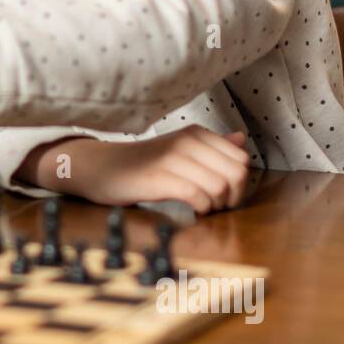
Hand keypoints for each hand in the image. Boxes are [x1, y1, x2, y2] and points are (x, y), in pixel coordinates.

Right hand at [19, 125, 249, 213]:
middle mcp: (187, 141)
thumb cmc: (143, 163)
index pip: (241, 159)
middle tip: (217, 206)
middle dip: (232, 196)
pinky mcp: (160, 178)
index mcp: (196, 133)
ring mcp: (173, 158)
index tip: (226, 195)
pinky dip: (200, 209)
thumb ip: (212, 146)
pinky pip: (197, 197)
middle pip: (235, 173)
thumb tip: (241, 139)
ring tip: (202, 208)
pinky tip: (192, 210)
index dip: (240, 183)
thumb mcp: (179, 149)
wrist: (102, 167)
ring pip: (219, 186)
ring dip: (216, 205)